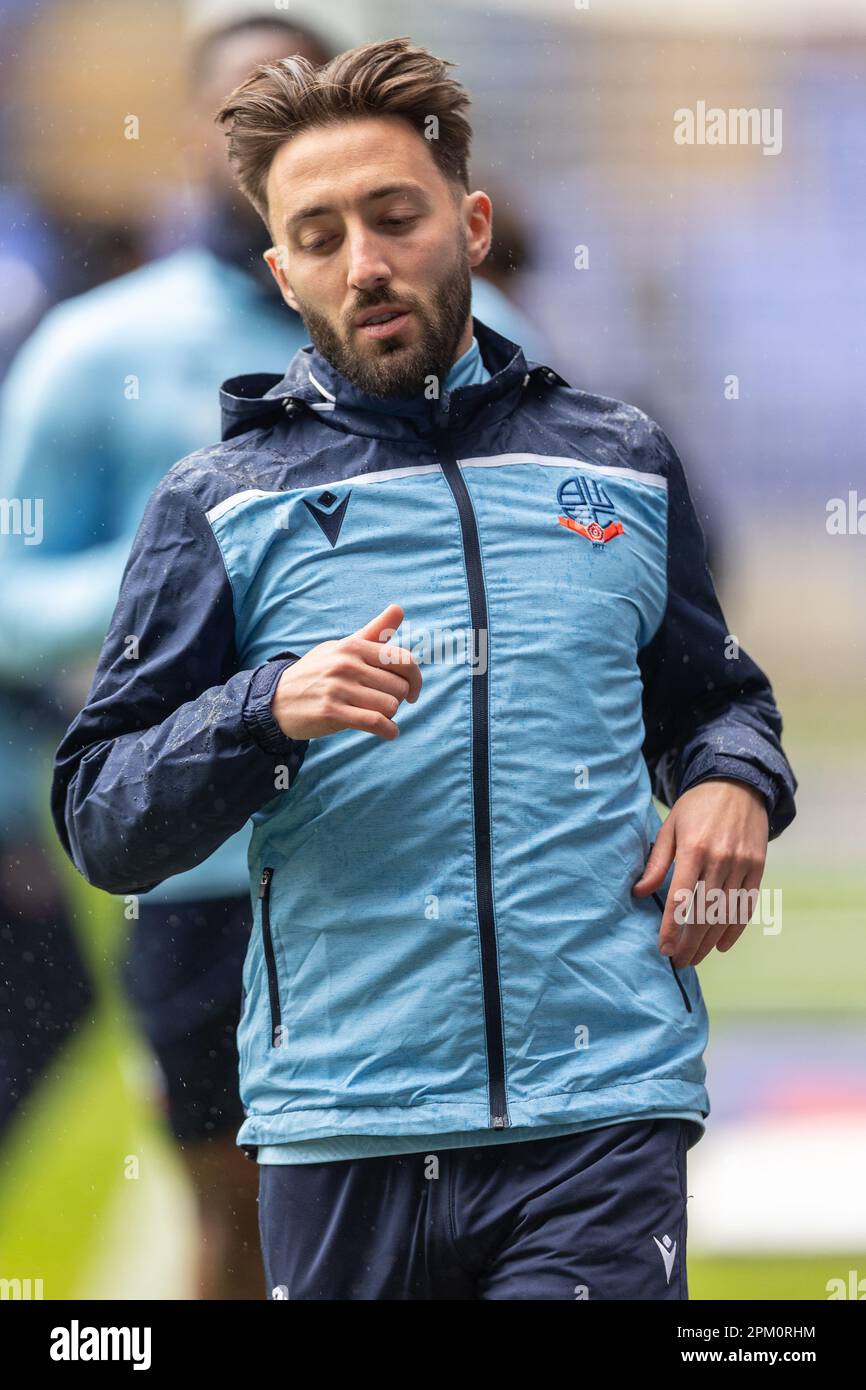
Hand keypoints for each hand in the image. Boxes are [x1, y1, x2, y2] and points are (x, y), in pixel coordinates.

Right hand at [271, 603, 421, 740]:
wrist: (276, 699)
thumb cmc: (317, 672)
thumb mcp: (342, 648)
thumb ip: (374, 632)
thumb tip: (399, 608)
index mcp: (352, 646)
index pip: (403, 660)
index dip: (416, 679)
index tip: (412, 691)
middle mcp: (346, 664)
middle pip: (400, 687)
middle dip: (398, 699)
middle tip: (383, 703)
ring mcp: (338, 688)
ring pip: (391, 706)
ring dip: (389, 716)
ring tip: (375, 714)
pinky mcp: (331, 712)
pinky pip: (375, 723)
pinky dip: (388, 731)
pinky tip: (388, 733)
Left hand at [632, 779, 768, 968]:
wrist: (739, 784)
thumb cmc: (696, 807)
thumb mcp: (669, 827)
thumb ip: (657, 862)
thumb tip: (639, 892)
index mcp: (694, 848)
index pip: (681, 898)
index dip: (672, 927)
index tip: (663, 949)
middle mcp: (720, 859)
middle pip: (704, 912)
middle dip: (689, 942)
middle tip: (677, 962)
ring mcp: (742, 865)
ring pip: (725, 913)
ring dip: (709, 941)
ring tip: (694, 958)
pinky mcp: (757, 868)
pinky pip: (746, 904)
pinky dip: (735, 928)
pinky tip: (721, 945)